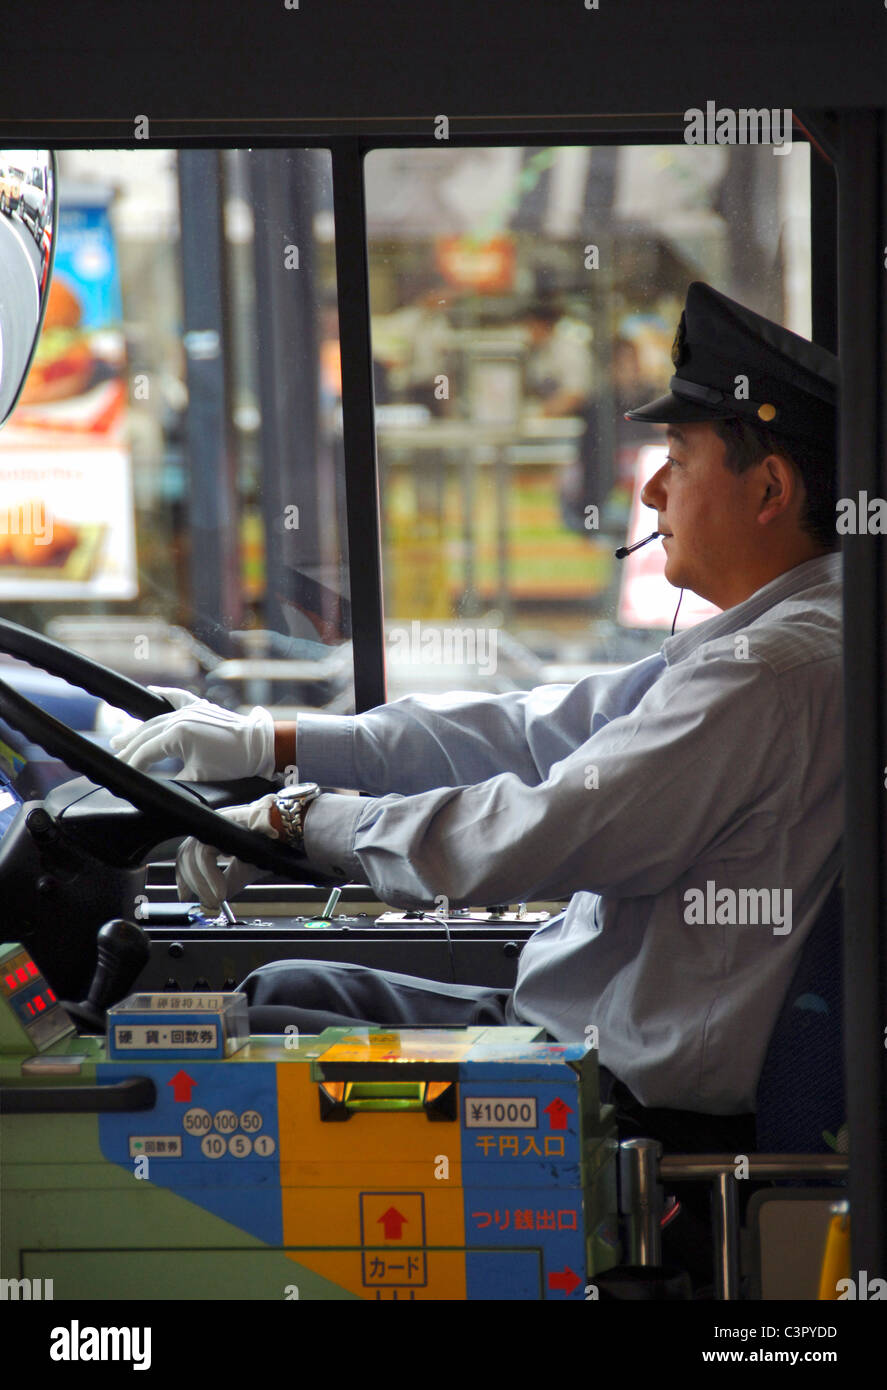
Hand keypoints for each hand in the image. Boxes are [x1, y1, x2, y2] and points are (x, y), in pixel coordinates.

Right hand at [110, 686, 274, 780]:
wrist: (260, 747)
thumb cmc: (232, 765)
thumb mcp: (198, 779)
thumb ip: (173, 781)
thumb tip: (154, 788)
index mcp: (177, 735)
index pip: (146, 752)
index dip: (133, 765)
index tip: (123, 775)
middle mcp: (180, 718)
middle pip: (146, 734)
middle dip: (129, 748)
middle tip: (114, 757)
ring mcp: (190, 709)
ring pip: (156, 719)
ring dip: (138, 729)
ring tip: (121, 739)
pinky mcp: (201, 706)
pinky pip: (178, 697)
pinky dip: (164, 695)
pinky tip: (152, 691)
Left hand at [175, 794, 278, 912]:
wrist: (292, 833)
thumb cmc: (275, 846)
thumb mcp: (246, 870)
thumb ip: (228, 883)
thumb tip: (215, 900)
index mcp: (218, 834)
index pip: (190, 853)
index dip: (185, 875)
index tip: (185, 895)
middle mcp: (216, 826)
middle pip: (187, 853)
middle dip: (190, 881)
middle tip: (200, 901)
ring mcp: (219, 823)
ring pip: (194, 854)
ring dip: (201, 883)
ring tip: (215, 900)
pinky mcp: (224, 824)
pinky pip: (207, 853)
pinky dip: (211, 876)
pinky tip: (221, 891)